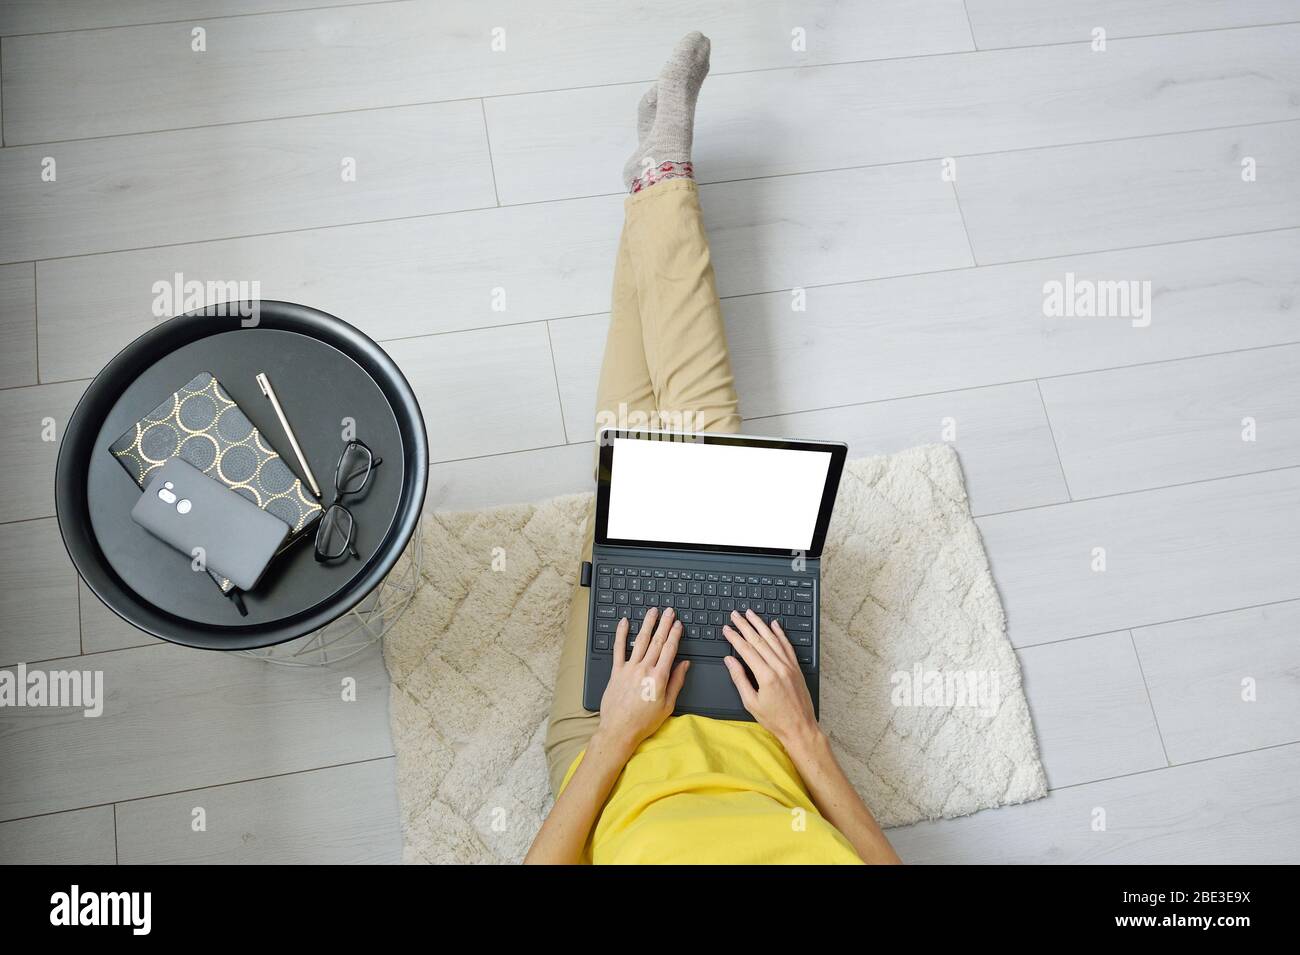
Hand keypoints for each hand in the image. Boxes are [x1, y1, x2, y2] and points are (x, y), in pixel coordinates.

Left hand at [597, 607, 689, 752]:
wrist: (619, 730)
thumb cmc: (644, 722)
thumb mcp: (668, 705)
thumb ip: (677, 682)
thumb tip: (684, 665)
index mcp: (659, 677)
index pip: (670, 650)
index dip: (675, 635)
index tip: (678, 624)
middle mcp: (644, 669)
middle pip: (657, 641)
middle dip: (664, 624)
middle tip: (669, 611)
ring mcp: (629, 669)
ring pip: (640, 641)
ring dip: (648, 624)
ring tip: (653, 611)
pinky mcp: (616, 671)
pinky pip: (619, 649)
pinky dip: (621, 634)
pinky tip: (624, 623)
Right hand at [722, 609, 821, 750]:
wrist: (800, 728)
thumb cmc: (775, 720)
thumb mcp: (751, 703)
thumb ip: (739, 679)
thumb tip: (730, 661)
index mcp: (766, 676)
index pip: (747, 650)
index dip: (735, 637)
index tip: (727, 628)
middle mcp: (779, 667)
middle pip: (759, 640)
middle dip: (745, 625)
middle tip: (735, 615)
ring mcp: (790, 666)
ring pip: (773, 639)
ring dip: (761, 624)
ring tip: (751, 614)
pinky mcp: (796, 668)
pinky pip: (787, 646)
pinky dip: (780, 633)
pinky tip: (775, 624)